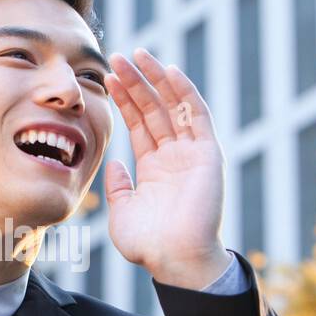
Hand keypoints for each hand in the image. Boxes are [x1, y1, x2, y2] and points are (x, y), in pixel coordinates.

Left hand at [103, 48, 227, 288]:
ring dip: (155, 79)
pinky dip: (184, 92)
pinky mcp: (208, 153)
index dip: (124, 100)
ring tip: (135, 55)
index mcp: (154, 168)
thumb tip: (112, 163)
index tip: (107, 77)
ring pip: (173, 105)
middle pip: (153, 108)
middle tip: (115, 56)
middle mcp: (174, 156)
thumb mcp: (122, 212)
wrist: (176, 260)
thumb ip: (117, 186)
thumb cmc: (150, 245)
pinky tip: (167, 72)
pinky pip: (197, 115)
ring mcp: (192, 152)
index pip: (138, 124)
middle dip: (135, 82)